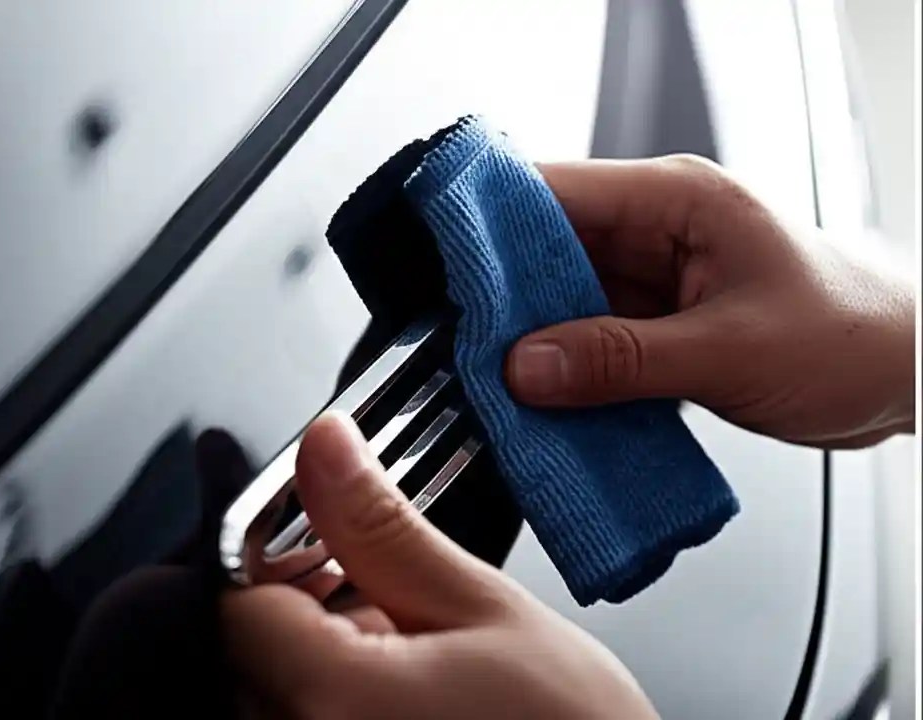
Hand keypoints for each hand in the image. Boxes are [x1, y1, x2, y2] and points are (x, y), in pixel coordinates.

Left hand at [221, 412, 656, 719]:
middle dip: (308, 600)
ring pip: (275, 685)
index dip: (275, 549)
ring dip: (327, 649)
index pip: (234, 597)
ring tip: (416, 649)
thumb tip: (326, 449)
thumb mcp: (488, 610)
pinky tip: (408, 687)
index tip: (325, 533)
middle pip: (250, 644)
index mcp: (330, 698)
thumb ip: (384, 529)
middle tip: (389, 589)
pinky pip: (304, 719)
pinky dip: (340, 692)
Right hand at [507, 155, 914, 448]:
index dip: (490, 221)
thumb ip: (624, 359)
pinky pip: (584, 337)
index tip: (442, 260)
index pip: (555, 189)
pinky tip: (544, 398)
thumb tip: (530, 365)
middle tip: (467, 343)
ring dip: (530, 340)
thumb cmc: (855, 333)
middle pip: (544, 249)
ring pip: (558, 299)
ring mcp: (650, 277)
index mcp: (678, 198)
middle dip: (502, 297)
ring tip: (499, 379)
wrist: (905, 375)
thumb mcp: (733, 350)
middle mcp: (656, 229)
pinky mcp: (650, 323)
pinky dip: (561, 368)